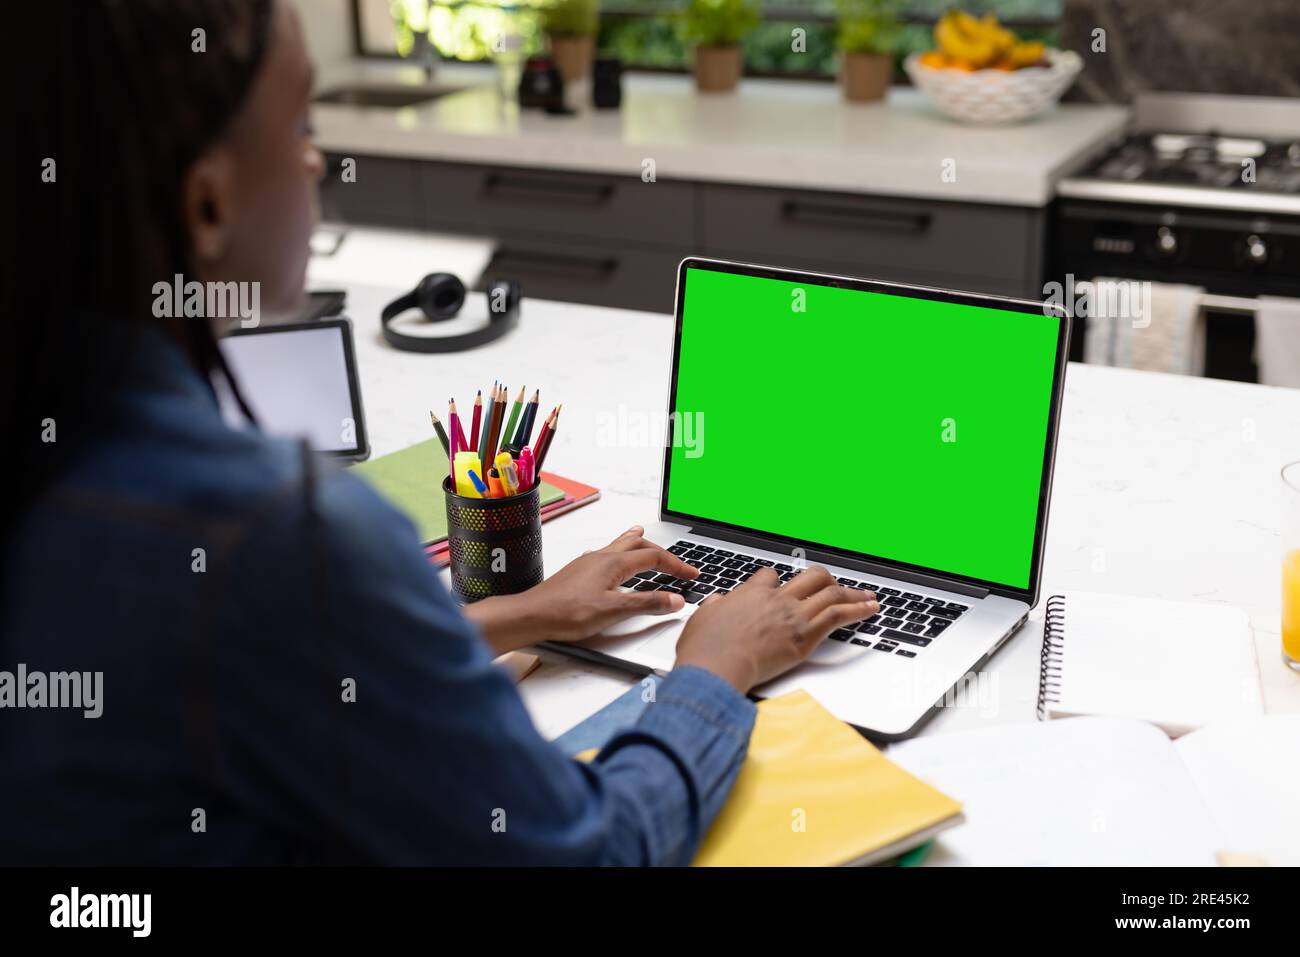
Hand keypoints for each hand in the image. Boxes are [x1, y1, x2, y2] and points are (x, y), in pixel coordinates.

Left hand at [464, 526, 697, 653]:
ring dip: (636, 543)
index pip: (654, 558)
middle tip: (676, 562)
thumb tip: (675, 599)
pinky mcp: (578, 572)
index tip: (691, 575)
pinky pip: (605, 554)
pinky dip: (618, 552)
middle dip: (660, 552)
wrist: (532, 615)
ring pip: (618, 546)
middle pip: (637, 545)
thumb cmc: (567, 613)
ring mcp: (588, 562)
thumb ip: (646, 603)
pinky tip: (611, 559)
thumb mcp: (614, 610)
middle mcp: (601, 557)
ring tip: (643, 535)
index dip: (676, 566)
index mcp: (614, 563)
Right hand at [675, 566, 879, 693]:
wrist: (715, 666)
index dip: (779, 582)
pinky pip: (838, 615)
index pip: (772, 576)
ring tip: (869, 597)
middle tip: (835, 587)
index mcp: (750, 594)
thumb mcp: (702, 619)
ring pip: (831, 593)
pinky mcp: (804, 636)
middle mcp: (775, 600)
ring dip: (853, 594)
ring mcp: (792, 616)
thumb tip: (718, 602)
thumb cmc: (705, 649)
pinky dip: (859, 610)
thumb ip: (714, 607)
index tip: (783, 589)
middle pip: (810, 577)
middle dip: (826, 581)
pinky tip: (871, 609)